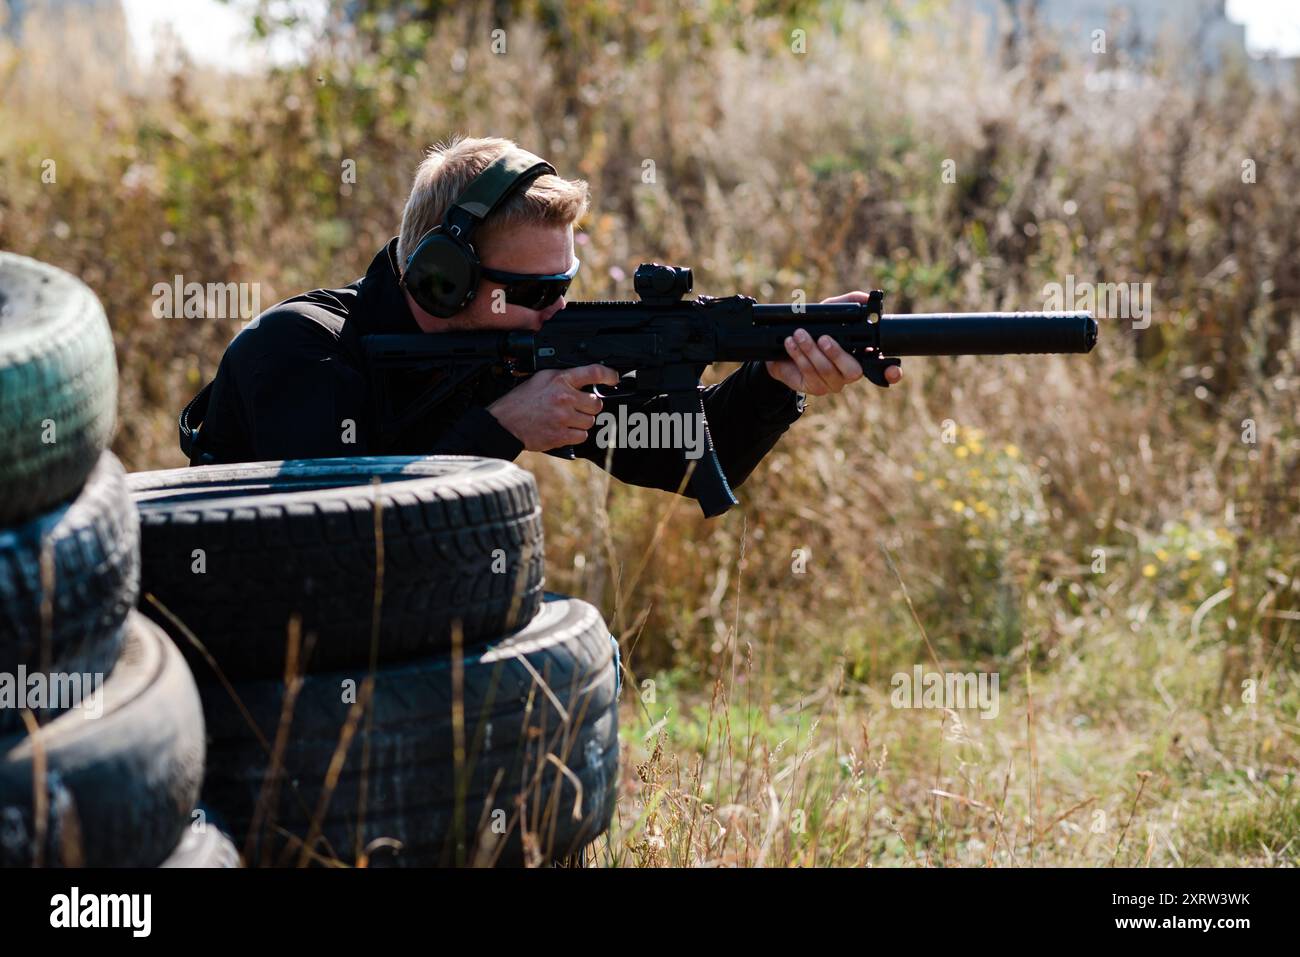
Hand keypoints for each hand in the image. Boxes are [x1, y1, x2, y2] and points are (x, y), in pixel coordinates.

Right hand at [487, 364, 619, 450]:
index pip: (593, 373)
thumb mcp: (539, 378)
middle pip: (596, 403)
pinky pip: (582, 436)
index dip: (608, 375)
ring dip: (582, 421)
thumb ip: (562, 377)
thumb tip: (584, 379)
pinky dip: (576, 435)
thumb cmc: (520, 401)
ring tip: (567, 419)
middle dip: (590, 406)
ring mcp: (563, 418)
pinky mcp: (561, 435)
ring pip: (590, 421)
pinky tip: (564, 429)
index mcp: (559, 380)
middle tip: (578, 406)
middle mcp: (564, 398)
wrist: (505, 423)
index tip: (613, 378)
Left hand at [764, 291, 902, 393]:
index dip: (891, 372)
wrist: (783, 347)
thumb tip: (866, 298)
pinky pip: (809, 374)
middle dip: (837, 354)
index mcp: (861, 355)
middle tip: (823, 338)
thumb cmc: (813, 329)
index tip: (893, 370)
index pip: (883, 369)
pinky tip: (791, 344)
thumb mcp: (830, 311)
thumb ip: (848, 302)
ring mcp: (834, 383)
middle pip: (852, 372)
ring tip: (799, 334)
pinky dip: (799, 355)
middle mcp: (850, 371)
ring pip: (826, 371)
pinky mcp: (815, 387)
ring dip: (811, 350)